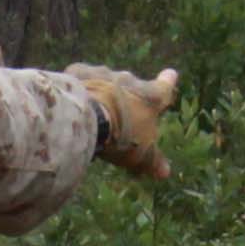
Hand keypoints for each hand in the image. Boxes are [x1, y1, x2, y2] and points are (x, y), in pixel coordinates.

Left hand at [69, 64, 181, 180]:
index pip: (164, 88)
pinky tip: (74, 100)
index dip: (167, 82)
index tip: (170, 74)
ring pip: (106, 79)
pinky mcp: (78, 73)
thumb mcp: (141, 154)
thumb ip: (153, 161)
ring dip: (103, 90)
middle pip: (132, 84)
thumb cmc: (122, 136)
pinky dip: (79, 87)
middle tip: (120, 110)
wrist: (88, 119)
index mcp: (151, 96)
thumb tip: (165, 173)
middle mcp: (129, 79)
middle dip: (128, 94)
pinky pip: (81, 77)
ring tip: (93, 109)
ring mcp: (103, 73)